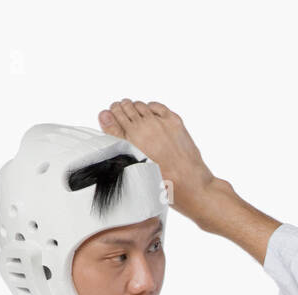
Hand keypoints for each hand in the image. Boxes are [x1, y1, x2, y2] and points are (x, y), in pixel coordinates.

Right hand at [96, 99, 229, 232]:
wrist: (192, 186)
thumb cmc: (163, 184)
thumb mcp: (135, 167)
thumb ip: (118, 139)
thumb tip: (105, 118)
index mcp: (131, 142)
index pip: (111, 118)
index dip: (109, 117)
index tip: (109, 118)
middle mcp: (144, 129)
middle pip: (125, 108)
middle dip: (120, 110)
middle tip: (121, 115)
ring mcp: (160, 124)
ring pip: (140, 106)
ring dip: (135, 108)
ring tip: (135, 117)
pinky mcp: (174, 122)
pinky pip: (157, 107)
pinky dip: (150, 108)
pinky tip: (150, 115)